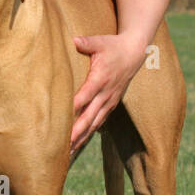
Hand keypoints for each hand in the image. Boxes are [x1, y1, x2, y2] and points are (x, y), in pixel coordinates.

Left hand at [70, 33, 146, 150]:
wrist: (134, 52)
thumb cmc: (113, 46)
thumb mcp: (100, 41)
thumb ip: (86, 42)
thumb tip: (74, 40)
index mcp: (100, 79)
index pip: (84, 97)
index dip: (73, 109)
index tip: (60, 121)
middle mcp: (105, 94)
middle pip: (88, 117)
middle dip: (75, 133)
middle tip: (61, 148)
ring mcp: (109, 101)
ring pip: (93, 124)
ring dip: (80, 139)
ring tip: (67, 154)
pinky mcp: (110, 104)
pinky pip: (98, 122)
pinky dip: (88, 134)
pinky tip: (78, 145)